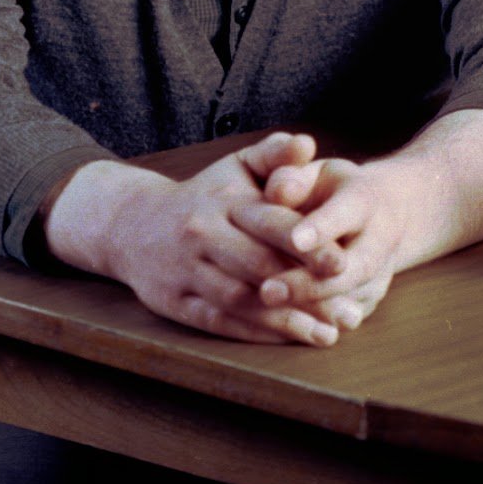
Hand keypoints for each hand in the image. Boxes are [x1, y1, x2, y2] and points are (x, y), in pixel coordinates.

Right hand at [43, 133, 352, 345]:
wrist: (132, 223)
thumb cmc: (205, 193)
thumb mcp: (237, 165)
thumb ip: (275, 154)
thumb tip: (309, 144)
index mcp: (224, 202)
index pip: (271, 222)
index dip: (308, 243)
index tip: (344, 262)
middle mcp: (203, 235)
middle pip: (260, 267)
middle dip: (306, 290)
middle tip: (349, 309)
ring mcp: (187, 272)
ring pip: (242, 301)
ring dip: (287, 321)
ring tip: (330, 333)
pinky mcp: (175, 304)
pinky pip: (221, 322)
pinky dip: (258, 334)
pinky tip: (292, 340)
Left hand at [253, 156, 410, 330]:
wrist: (383, 214)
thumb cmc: (334, 189)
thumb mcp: (318, 172)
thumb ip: (294, 177)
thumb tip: (277, 191)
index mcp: (365, 198)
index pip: (346, 213)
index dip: (323, 226)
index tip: (295, 239)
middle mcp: (380, 240)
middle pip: (353, 268)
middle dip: (310, 283)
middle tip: (267, 291)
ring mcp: (379, 276)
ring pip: (349, 300)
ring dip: (309, 312)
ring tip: (267, 315)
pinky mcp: (367, 303)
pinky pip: (341, 320)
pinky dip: (312, 328)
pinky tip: (275, 331)